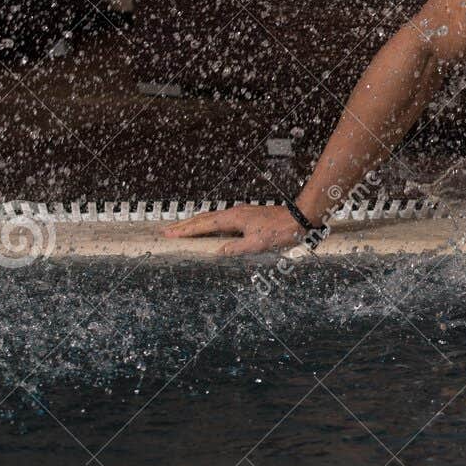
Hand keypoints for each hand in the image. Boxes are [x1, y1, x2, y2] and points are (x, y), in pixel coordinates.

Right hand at [159, 204, 309, 255]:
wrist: (298, 218)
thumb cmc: (280, 230)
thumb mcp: (257, 243)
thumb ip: (236, 249)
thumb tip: (217, 253)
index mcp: (233, 218)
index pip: (203, 225)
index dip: (185, 231)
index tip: (169, 234)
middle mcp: (234, 213)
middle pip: (203, 218)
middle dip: (184, 225)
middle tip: (166, 231)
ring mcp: (240, 213)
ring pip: (212, 217)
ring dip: (195, 223)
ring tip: (182, 228)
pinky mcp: (247, 215)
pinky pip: (221, 219)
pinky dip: (209, 223)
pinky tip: (209, 228)